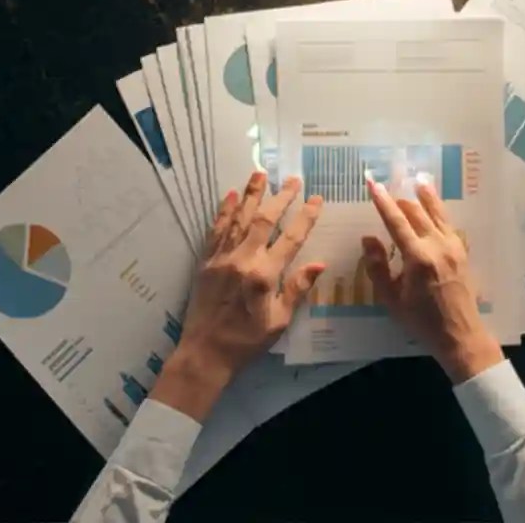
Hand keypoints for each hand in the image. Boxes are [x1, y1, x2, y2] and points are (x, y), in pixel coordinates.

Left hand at [150, 171, 324, 420]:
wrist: (205, 352)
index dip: (306, 217)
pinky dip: (224, 211)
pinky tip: (231, 196)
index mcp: (265, 275)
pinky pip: (216, 230)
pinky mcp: (206, 261)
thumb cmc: (247, 341)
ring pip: (238, 219)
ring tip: (260, 173)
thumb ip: (297, 289)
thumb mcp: (279, 320)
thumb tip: (319, 264)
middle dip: (281, 197)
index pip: (291, 239)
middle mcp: (242, 260)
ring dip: (251, 195)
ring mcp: (221, 258)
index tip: (317, 199)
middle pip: (264, 220)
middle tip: (293, 179)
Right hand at [362, 178, 503, 383]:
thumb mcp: (391, 299)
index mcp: (418, 258)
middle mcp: (438, 246)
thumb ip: (378, 267)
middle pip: (417, 213)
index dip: (383, 202)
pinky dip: (439, 211)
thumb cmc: (421, 320)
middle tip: (387, 188)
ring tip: (417, 182)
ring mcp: (453, 247)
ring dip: (425, 198)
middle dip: (400, 200)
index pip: (397, 222)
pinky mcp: (462, 251)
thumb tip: (368, 238)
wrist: (460, 334)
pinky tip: (435, 206)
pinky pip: (448, 224)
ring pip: (437, 213)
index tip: (373, 184)